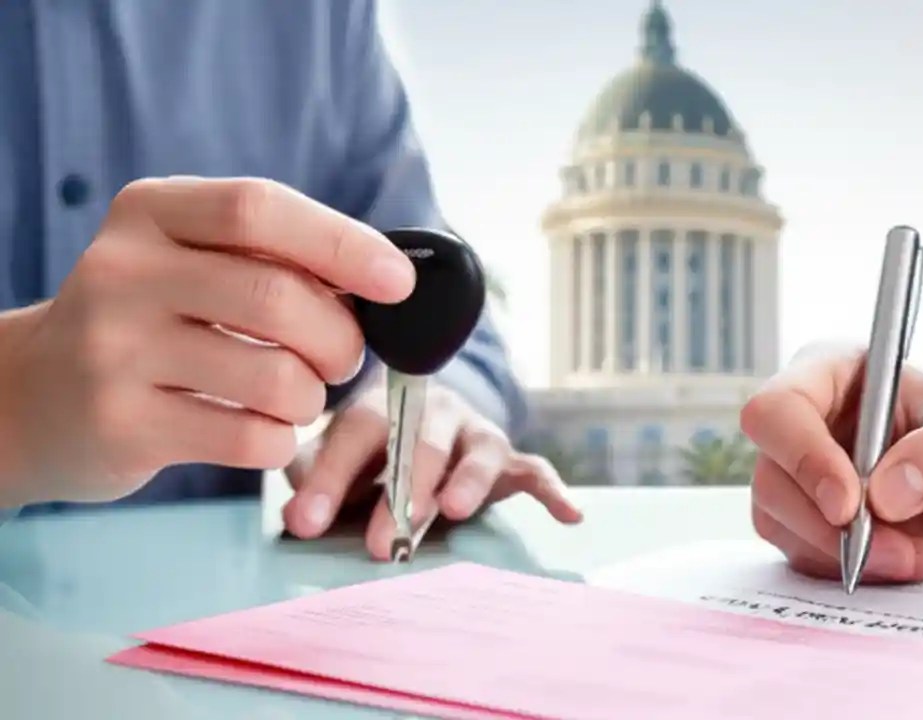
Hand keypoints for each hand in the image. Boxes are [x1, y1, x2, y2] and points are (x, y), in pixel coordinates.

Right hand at [0, 176, 414, 505]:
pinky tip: (262, 429)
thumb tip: (385, 276)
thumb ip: (270, 257)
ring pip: (274, 376)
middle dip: (340, 338)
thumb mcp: (186, 261)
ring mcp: (114, 351)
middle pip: (278, 298)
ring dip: (312, 397)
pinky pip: (250, 437)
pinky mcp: (122, 425)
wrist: (30, 396)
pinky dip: (281, 439)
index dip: (343, 243)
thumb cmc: (146, 322)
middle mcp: (122, 272)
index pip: (258, 209)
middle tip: (344, 358)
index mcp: (149, 213)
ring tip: (296, 397)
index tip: (398, 281)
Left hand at [282, 374, 581, 559]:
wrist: (424, 414)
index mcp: (383, 407)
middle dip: (403, 490)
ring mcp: (476, 434)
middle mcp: (435, 413)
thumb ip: (313, 480)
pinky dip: (554, 491)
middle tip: (381, 538)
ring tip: (455, 511)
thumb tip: (294, 517)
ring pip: (480, 451)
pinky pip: (536, 470)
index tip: (303, 524)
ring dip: (469, 480)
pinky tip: (570, 514)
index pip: (355, 435)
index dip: (328, 479)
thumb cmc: (372, 448)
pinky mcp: (509, 459)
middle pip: (422, 443)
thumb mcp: (335, 457)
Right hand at [739, 342, 922, 582]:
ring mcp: (796, 473)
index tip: (850, 506)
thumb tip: (885, 497)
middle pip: (771, 476)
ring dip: (842, 554)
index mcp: (828, 372)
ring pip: (779, 521)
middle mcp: (801, 421)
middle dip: (831, 527)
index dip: (803, 458)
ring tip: (915, 558)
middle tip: (902, 551)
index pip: (777, 409)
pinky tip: (897, 562)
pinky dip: (845, 568)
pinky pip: (800, 552)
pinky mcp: (804, 519)